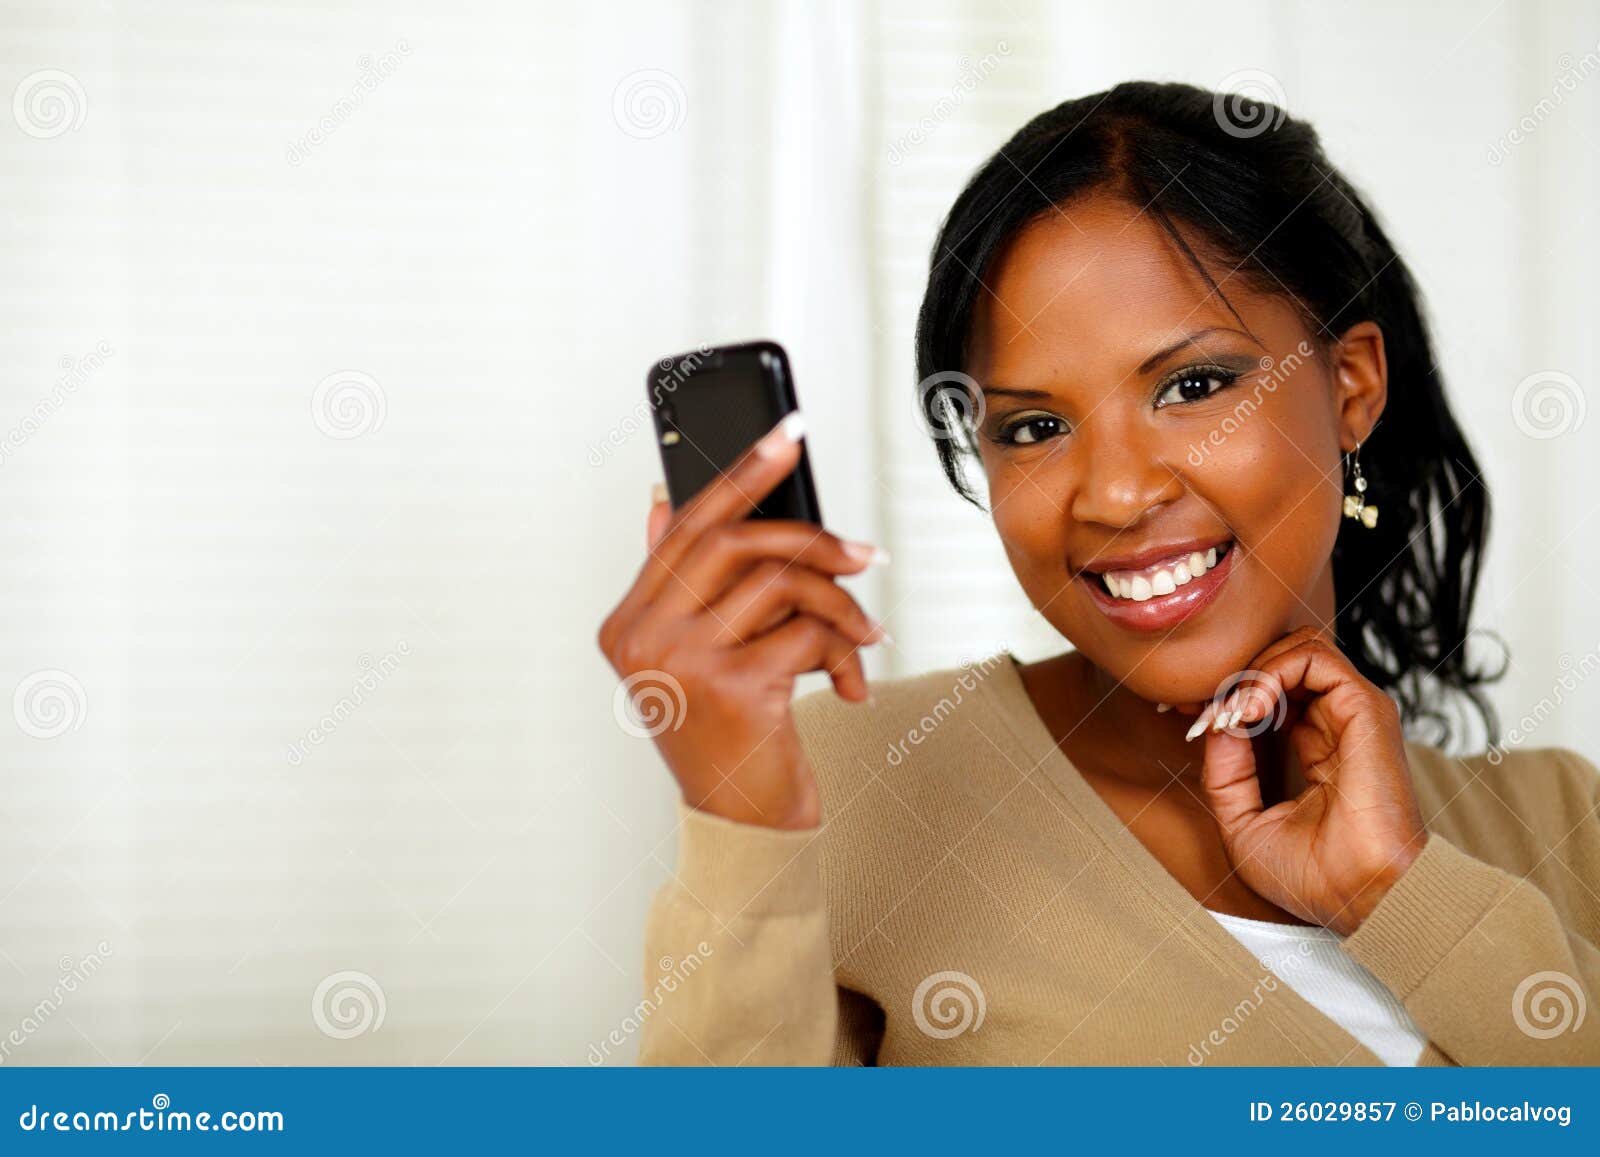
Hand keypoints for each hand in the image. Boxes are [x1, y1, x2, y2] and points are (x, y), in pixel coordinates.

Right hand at [597, 413, 887, 829]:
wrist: (744, 828)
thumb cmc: (729, 739)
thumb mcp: (695, 660)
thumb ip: (678, 586)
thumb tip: (663, 504)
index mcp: (628, 623)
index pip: (688, 523)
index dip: (743, 471)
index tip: (788, 432)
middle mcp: (643, 639)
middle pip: (735, 541)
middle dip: (813, 538)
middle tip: (863, 556)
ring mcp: (682, 663)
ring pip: (781, 581)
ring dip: (841, 605)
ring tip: (865, 633)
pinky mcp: (732, 688)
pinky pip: (808, 632)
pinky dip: (845, 652)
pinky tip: (851, 681)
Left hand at [1187, 626, 1427, 934]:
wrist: (1366, 900)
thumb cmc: (1315, 879)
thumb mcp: (1243, 822)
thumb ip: (1225, 770)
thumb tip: (1213, 722)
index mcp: (1316, 750)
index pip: (1269, 694)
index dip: (1224, 696)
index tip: (1188, 718)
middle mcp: (1336, 727)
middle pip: (1281, 662)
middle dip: (1232, 677)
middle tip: (1199, 709)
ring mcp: (1353, 715)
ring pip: (1297, 648)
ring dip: (1249, 672)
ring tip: (1229, 713)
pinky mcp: (1366, 709)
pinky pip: (1313, 657)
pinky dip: (1270, 672)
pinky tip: (1248, 710)